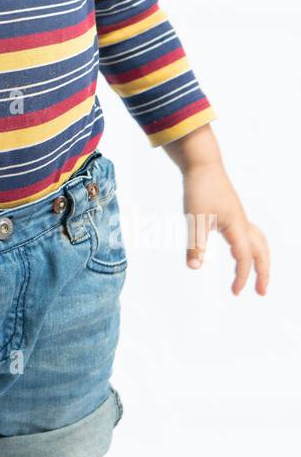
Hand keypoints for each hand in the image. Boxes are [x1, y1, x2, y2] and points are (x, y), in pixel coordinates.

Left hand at [181, 160, 269, 295]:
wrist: (203, 164)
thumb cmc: (200, 188)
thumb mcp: (194, 218)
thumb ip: (195, 244)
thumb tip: (195, 268)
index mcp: (236, 226)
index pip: (245, 257)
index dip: (242, 276)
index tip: (235, 292)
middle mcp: (242, 223)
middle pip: (261, 251)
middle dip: (263, 273)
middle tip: (261, 292)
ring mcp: (239, 217)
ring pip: (258, 242)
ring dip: (260, 260)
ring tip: (255, 276)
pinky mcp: (232, 213)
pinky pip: (249, 235)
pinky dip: (250, 248)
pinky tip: (238, 254)